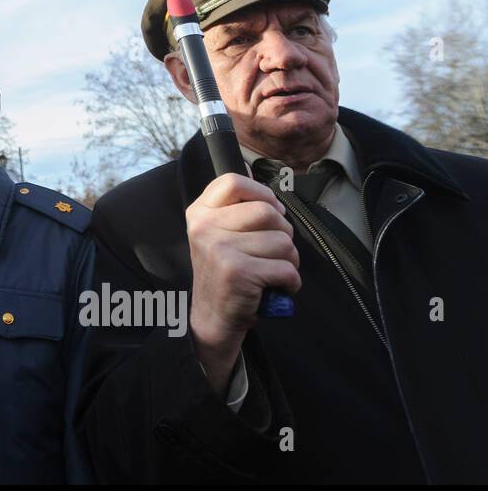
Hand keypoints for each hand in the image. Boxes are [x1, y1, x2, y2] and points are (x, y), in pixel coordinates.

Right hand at [185, 173, 300, 392]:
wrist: (212, 318)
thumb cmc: (226, 272)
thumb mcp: (218, 234)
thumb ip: (234, 207)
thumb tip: (257, 172)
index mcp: (199, 213)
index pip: (232, 181)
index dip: (261, 192)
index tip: (271, 210)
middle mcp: (204, 228)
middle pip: (267, 212)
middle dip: (283, 234)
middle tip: (272, 252)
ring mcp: (219, 250)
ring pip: (283, 242)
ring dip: (288, 261)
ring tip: (271, 272)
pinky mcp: (237, 273)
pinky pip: (287, 268)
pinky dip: (290, 282)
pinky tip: (275, 288)